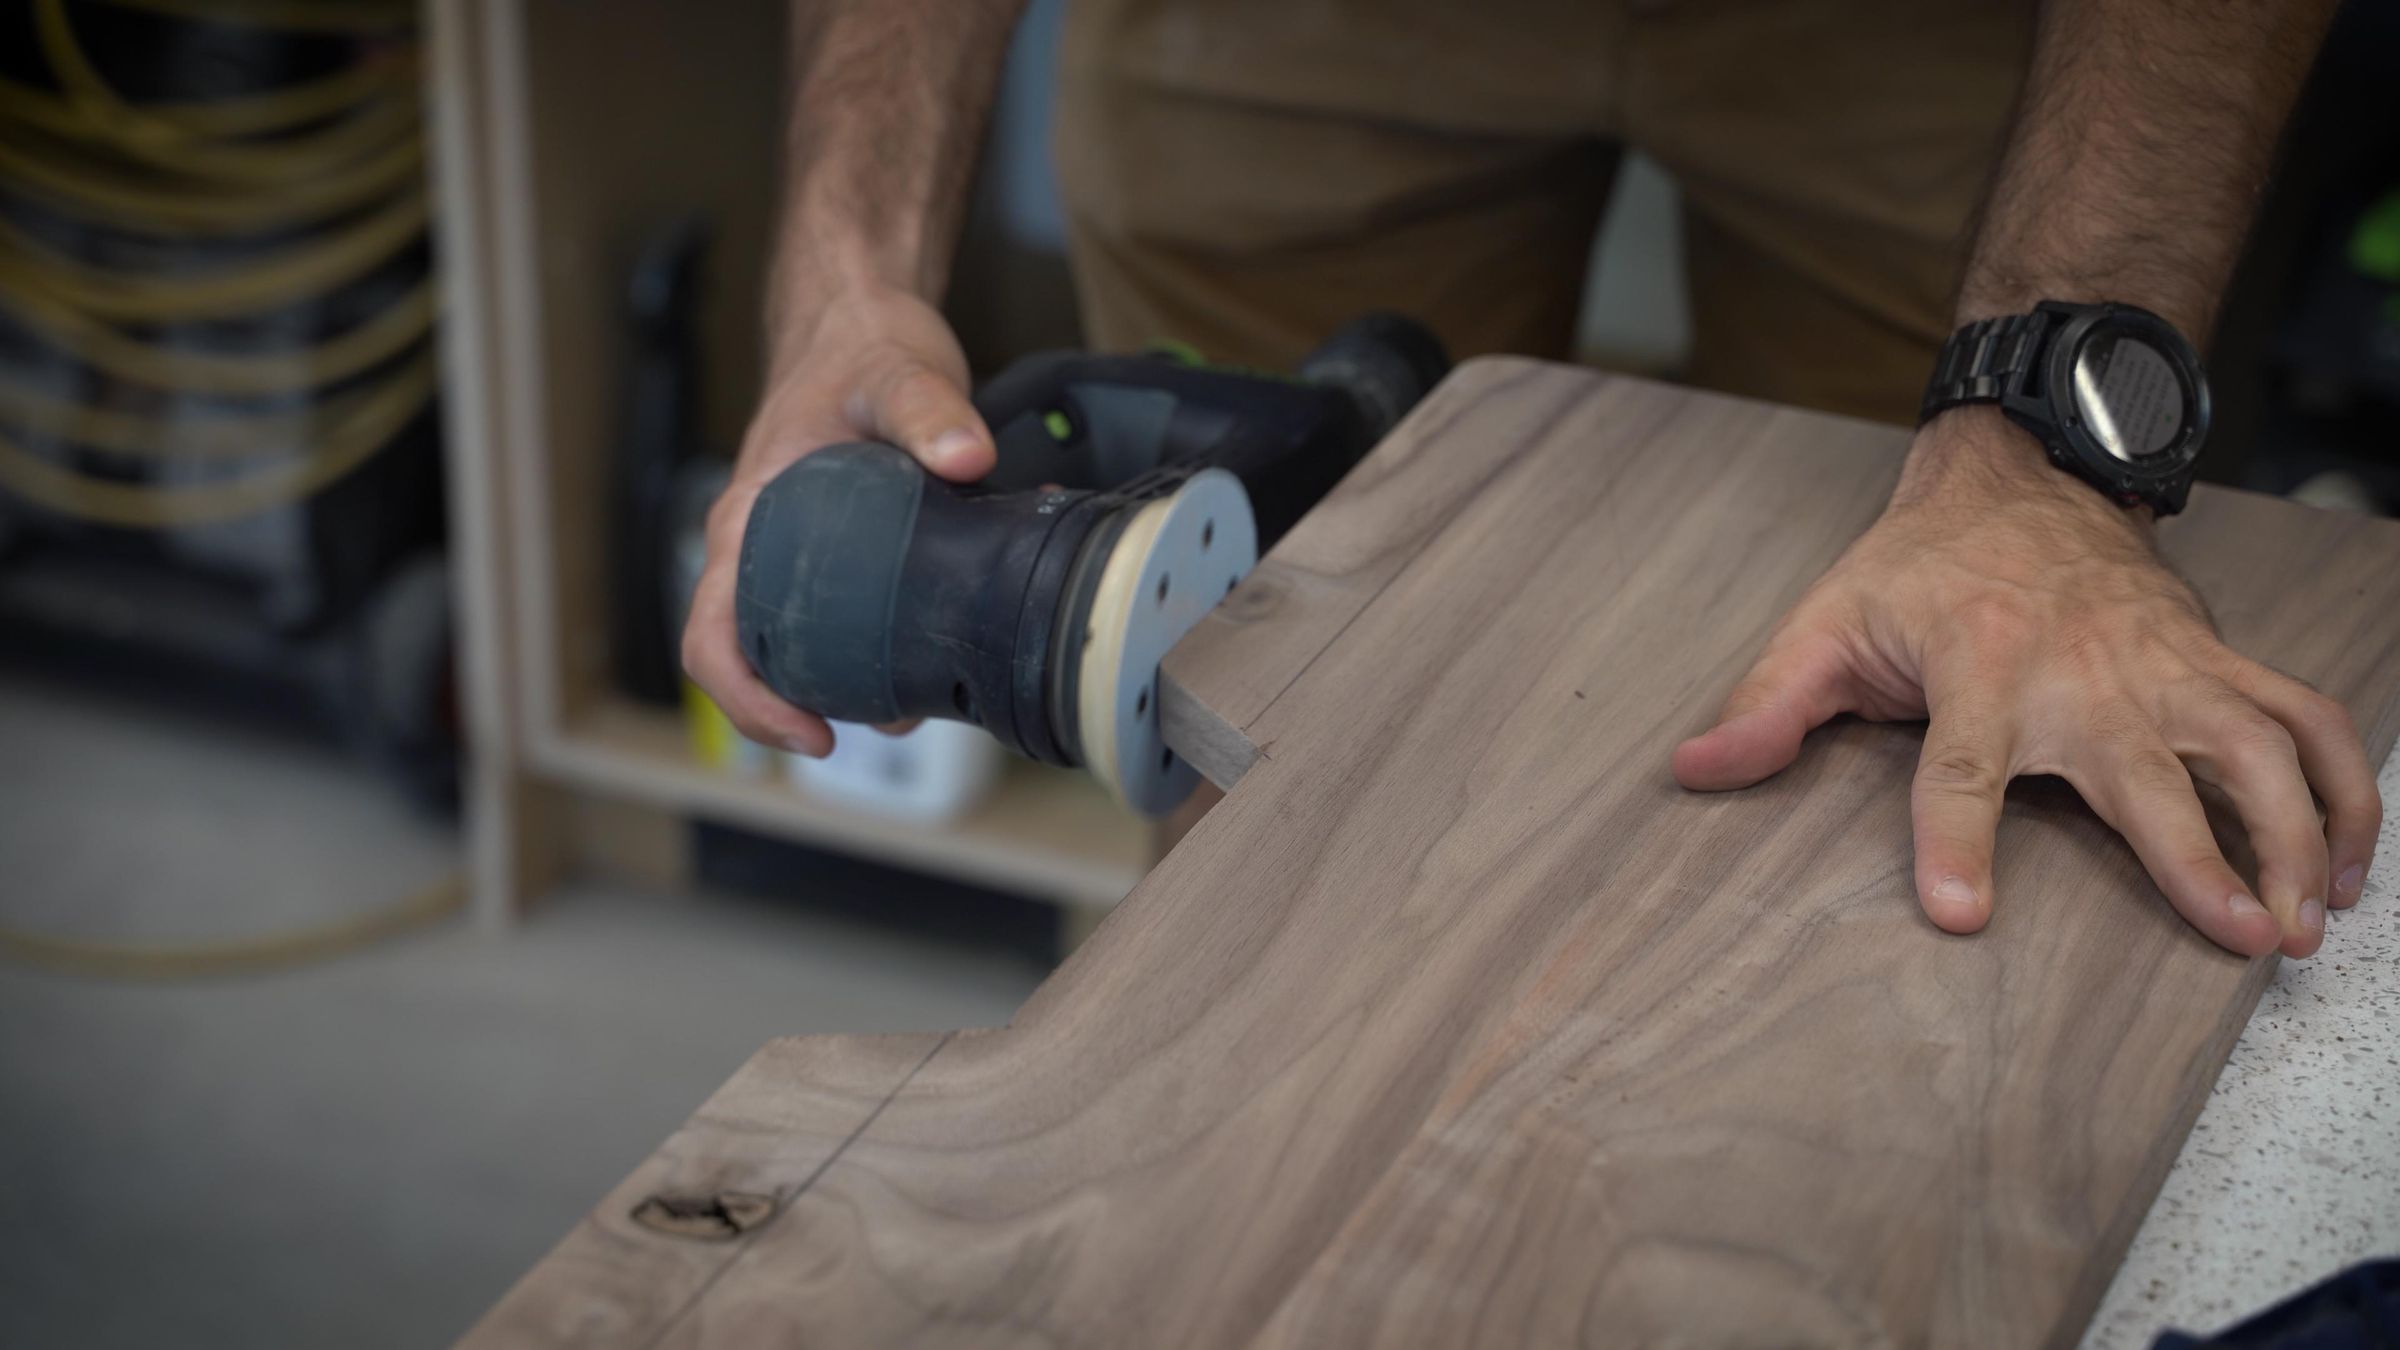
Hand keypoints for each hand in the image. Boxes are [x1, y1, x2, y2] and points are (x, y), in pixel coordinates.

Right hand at [681, 284, 994, 753]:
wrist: (860, 324)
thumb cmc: (860, 349)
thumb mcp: (898, 372)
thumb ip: (929, 410)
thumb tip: (968, 457)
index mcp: (747, 520)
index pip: (710, 637)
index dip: (749, 702)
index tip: (813, 734)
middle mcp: (755, 548)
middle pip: (750, 659)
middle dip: (806, 709)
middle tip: (892, 724)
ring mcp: (790, 556)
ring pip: (798, 647)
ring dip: (848, 686)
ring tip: (920, 699)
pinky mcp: (832, 556)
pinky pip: (837, 619)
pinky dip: (876, 647)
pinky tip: (938, 648)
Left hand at [1671, 408, 2379, 957]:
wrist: (2024, 477)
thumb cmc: (1920, 566)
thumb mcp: (1826, 623)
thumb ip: (1766, 704)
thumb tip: (1691, 767)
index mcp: (1978, 666)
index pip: (1960, 767)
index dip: (1956, 840)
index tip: (1963, 915)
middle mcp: (2085, 672)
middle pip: (2149, 770)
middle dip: (2196, 853)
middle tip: (2236, 933)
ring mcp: (2167, 667)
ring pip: (2255, 748)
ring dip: (2293, 834)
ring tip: (2300, 925)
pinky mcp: (2218, 663)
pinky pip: (2303, 721)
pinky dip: (2341, 788)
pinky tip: (2346, 866)